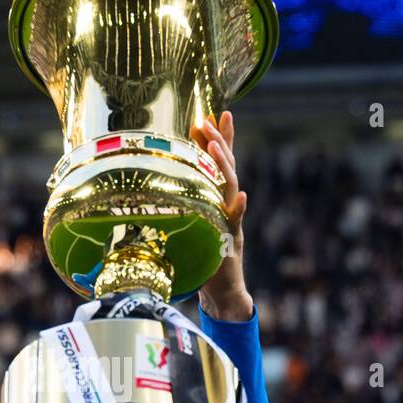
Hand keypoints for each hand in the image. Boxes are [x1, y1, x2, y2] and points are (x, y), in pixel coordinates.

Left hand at [188, 110, 252, 321]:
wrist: (222, 290)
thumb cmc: (203, 257)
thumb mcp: (193, 224)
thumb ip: (185, 205)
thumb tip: (163, 188)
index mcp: (217, 200)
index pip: (220, 162)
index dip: (221, 138)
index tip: (214, 112)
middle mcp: (228, 205)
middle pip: (226, 167)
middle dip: (218, 142)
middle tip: (207, 120)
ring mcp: (232, 221)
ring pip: (230, 188)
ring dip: (225, 165)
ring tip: (216, 145)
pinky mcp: (230, 241)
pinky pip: (235, 221)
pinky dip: (238, 208)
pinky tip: (240, 195)